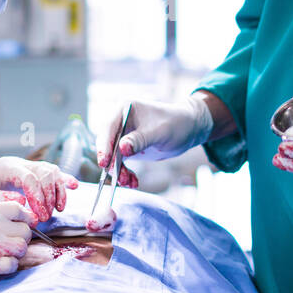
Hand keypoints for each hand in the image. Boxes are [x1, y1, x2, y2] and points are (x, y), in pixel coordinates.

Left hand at [0, 157, 77, 221]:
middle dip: (49, 196)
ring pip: (52, 172)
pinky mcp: (36, 172)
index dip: (37, 196)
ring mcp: (31, 166)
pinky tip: (74, 187)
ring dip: (59, 191)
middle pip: (44, 173)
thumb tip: (23, 203)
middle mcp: (22, 163)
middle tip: (46, 216)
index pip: (29, 177)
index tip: (39, 214)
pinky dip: (64, 180)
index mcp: (8, 167)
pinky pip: (54, 173)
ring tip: (59, 209)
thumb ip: (2, 199)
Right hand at [0, 201, 37, 292]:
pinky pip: (13, 265)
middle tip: (11, 243)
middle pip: (25, 230)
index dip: (25, 218)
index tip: (23, 224)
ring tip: (6, 254)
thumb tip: (25, 217)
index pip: (18, 208)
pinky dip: (10, 266)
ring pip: (22, 247)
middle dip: (22, 238)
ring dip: (17, 253)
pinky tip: (0, 265)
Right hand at [96, 97, 213, 188]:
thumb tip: (122, 148)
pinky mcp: (128, 148)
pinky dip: (124, 173)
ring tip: (129, 182)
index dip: (104, 145)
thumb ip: (140, 140)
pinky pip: (120, 163)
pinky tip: (132, 181)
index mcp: (124, 109)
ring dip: (118, 171)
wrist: (188, 129)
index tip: (104, 162)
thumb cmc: (176, 123)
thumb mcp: (159, 132)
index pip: (108, 128)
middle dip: (111, 162)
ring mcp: (123, 135)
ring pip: (112, 156)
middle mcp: (120, 121)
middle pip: (107, 144)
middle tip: (118, 178)